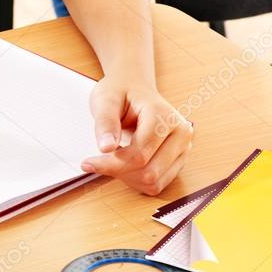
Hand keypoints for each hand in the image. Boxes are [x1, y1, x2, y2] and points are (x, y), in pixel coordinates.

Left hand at [81, 79, 192, 194]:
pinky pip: (157, 184)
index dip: (112, 163)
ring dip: (127, 178)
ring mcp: (183, 148)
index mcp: (164, 116)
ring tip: (112, 159)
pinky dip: (136, 180)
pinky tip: (124, 163)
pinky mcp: (178, 160)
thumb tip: (106, 147)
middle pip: (149, 172)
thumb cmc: (120, 91)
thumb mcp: (105, 100)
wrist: (134, 87)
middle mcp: (181, 133)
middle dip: (119, 172)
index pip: (140, 154)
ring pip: (154, 182)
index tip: (87, 163)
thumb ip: (105, 122)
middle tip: (97, 161)